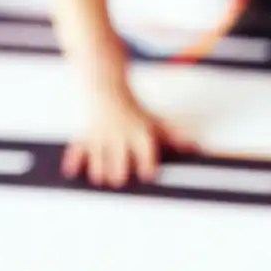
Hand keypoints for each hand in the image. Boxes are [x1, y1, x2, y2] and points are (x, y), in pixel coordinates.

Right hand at [62, 93, 194, 187]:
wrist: (106, 88)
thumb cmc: (135, 111)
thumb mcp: (157, 122)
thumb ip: (175, 138)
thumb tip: (198, 148)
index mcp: (140, 133)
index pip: (145, 150)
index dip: (146, 163)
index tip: (148, 176)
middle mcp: (120, 134)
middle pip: (119, 158)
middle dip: (119, 171)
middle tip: (120, 181)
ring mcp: (101, 135)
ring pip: (98, 158)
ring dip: (99, 171)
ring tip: (103, 180)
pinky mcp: (84, 135)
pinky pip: (77, 148)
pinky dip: (74, 160)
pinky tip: (72, 173)